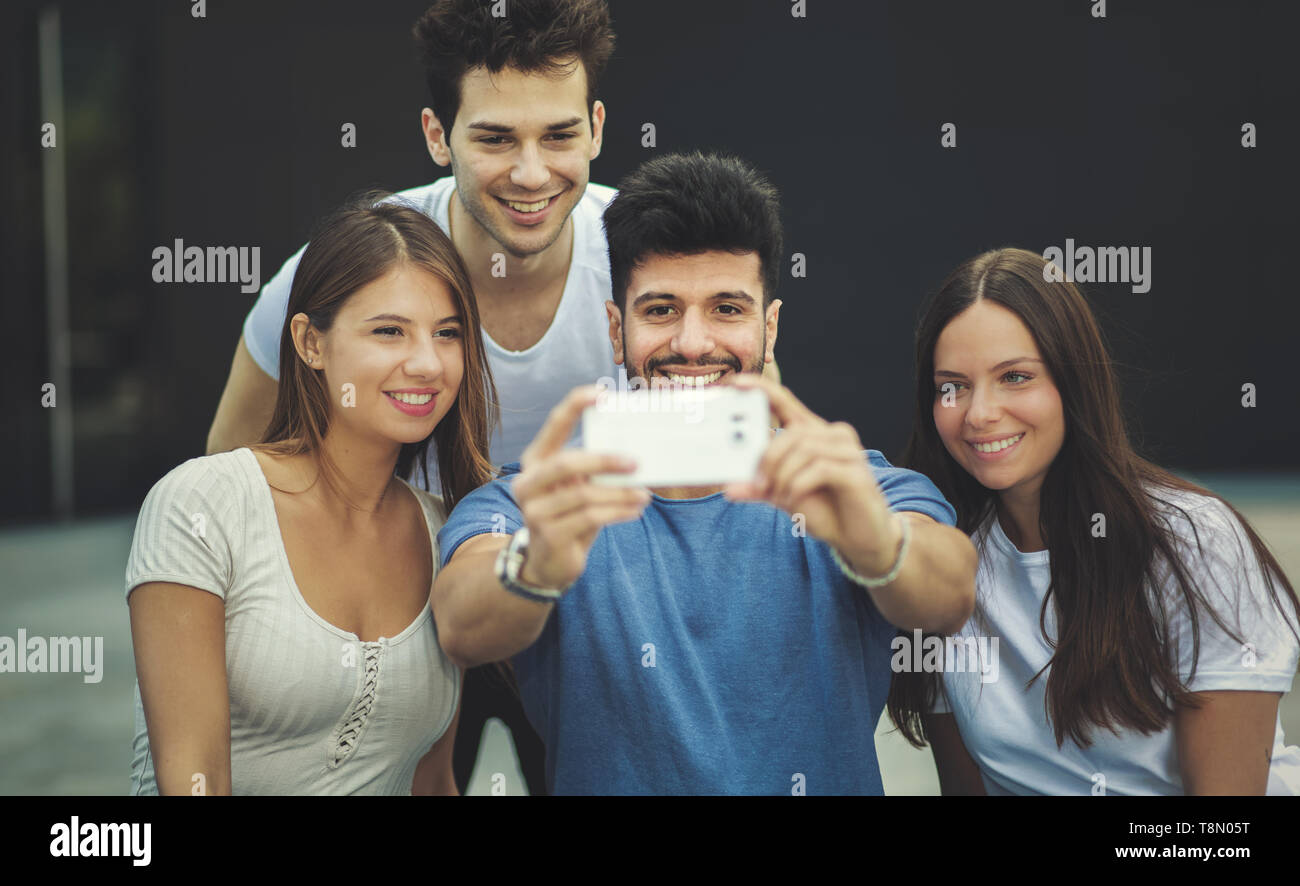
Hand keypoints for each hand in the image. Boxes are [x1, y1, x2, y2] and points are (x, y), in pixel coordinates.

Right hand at [511, 385, 651, 589]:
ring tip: (644, 494)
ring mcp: (535, 511)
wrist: (548, 562)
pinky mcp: (549, 535)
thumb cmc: (569, 514)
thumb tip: (635, 452)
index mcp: (536, 461)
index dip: (575, 406)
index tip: (602, 393)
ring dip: (619, 493)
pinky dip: (618, 512)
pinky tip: (635, 511)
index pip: (554, 425)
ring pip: (584, 494)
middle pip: (566, 463)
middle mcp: (528, 482)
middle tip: (636, 462)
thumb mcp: (578, 487)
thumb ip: (594, 470)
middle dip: (604, 460)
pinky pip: (590, 518)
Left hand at [721, 374, 901, 575]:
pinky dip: (799, 484)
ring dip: (783, 475)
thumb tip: (729, 489)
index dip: (762, 389)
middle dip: (769, 459)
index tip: (736, 383)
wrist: (859, 538)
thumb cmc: (824, 510)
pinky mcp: (857, 472)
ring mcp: (848, 452)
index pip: (785, 402)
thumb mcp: (784, 496)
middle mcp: (833, 435)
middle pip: (792, 433)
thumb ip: (759, 488)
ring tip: (779, 496)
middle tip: (759, 484)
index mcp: (813, 433)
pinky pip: (820, 468)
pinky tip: (794, 498)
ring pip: (804, 449)